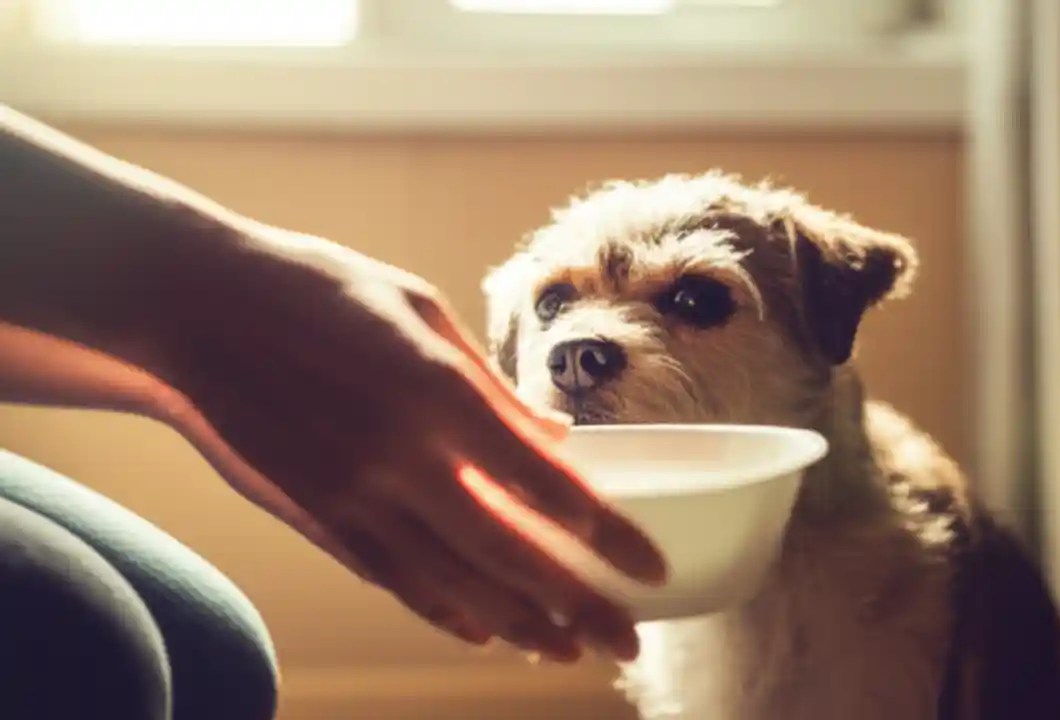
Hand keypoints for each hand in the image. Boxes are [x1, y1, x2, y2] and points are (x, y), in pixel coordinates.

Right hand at [143, 224, 665, 661]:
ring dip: (517, 624)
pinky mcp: (316, 514)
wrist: (196, 310)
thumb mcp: (421, 309)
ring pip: (450, 583)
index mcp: (436, 392)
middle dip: (576, 604)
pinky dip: (443, 611)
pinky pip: (391, 580)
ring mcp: (351, 495)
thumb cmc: (319, 289)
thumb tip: (559, 438)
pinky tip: (483, 632)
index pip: (543, 485)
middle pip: (506, 553)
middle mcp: (399, 457)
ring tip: (567, 651)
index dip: (604, 534)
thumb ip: (492, 387)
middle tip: (627, 641)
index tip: (649, 566)